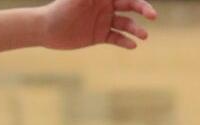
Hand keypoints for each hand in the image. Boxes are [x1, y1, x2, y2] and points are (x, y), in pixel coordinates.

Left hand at [41, 0, 157, 50]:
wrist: (46, 29)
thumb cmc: (60, 8)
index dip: (137, 0)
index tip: (144, 6)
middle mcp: (107, 6)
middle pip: (131, 6)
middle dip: (144, 10)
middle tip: (153, 16)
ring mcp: (105, 22)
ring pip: (126, 24)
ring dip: (136, 29)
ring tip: (144, 36)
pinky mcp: (100, 36)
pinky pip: (117, 38)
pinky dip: (125, 42)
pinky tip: (132, 45)